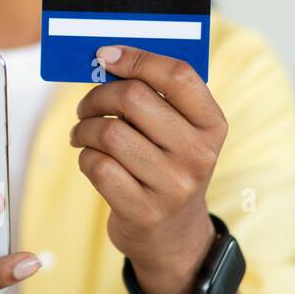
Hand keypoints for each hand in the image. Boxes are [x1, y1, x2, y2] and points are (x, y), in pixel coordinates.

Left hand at [70, 45, 227, 293]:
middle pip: (134, 99)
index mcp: (212, 126)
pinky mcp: (142, 210)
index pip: (178, 75)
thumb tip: (108, 59)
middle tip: (85, 107)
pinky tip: (90, 160)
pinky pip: (98, 166)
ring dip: (84, 129)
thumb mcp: (181, 136)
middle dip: (98, 97)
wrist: (173, 238)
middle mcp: (198, 155)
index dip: (137, 58)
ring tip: (81, 134)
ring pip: (109, 133)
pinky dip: (85, 157)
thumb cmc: (167, 170)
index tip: (105, 56)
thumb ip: (157, 99)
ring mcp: (172, 186)